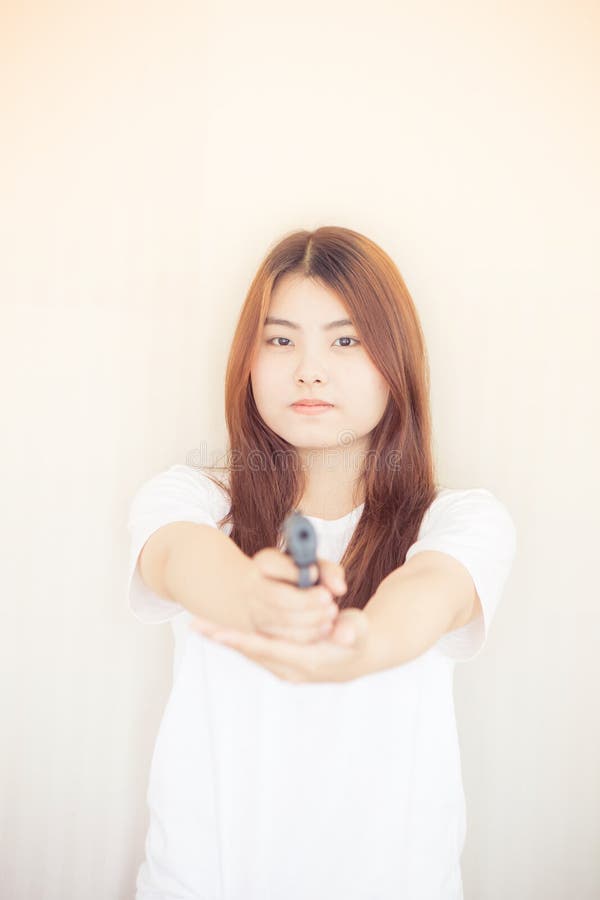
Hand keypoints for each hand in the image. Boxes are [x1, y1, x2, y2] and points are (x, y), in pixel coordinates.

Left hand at [190, 607, 371, 683]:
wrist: (362, 654)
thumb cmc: (360, 636)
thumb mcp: (359, 630)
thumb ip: (351, 631)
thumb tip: (343, 634)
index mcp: (309, 662)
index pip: (269, 649)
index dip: (242, 639)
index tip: (218, 632)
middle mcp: (294, 671)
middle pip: (252, 652)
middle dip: (225, 637)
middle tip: (196, 625)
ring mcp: (287, 670)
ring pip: (252, 652)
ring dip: (227, 639)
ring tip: (200, 625)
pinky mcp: (284, 665)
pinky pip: (257, 652)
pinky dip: (240, 641)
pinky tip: (222, 630)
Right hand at [242, 546, 346, 642]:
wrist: (284, 599)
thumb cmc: (305, 578)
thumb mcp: (317, 568)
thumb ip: (330, 573)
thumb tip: (340, 588)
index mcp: (266, 563)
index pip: (274, 566)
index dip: (295, 572)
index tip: (318, 578)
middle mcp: (253, 587)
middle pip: (277, 597)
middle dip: (307, 601)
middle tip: (331, 603)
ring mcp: (253, 612)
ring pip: (280, 620)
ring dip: (311, 619)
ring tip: (331, 614)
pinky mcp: (261, 634)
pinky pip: (283, 638)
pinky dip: (307, 634)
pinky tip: (324, 628)